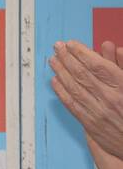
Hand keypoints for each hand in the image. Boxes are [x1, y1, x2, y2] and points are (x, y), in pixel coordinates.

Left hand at [50, 39, 122, 168]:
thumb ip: (122, 64)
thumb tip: (108, 45)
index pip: (97, 65)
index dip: (81, 52)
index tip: (70, 43)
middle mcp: (110, 98)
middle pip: (82, 74)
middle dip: (67, 58)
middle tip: (57, 47)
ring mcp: (99, 112)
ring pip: (74, 88)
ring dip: (61, 72)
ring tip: (53, 60)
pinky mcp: (92, 124)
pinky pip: (73, 105)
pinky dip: (62, 92)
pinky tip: (55, 81)